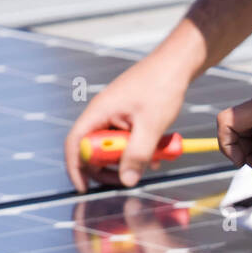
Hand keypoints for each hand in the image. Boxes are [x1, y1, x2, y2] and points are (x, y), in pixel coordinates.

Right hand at [64, 53, 188, 191]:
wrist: (177, 64)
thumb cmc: (161, 86)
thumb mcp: (151, 126)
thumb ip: (138, 154)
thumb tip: (127, 180)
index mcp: (99, 112)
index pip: (75, 144)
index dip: (76, 168)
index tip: (84, 187)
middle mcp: (102, 114)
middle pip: (92, 150)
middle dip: (108, 168)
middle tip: (126, 180)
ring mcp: (115, 115)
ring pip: (113, 147)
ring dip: (129, 159)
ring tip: (151, 162)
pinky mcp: (128, 116)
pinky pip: (127, 139)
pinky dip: (139, 149)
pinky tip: (157, 152)